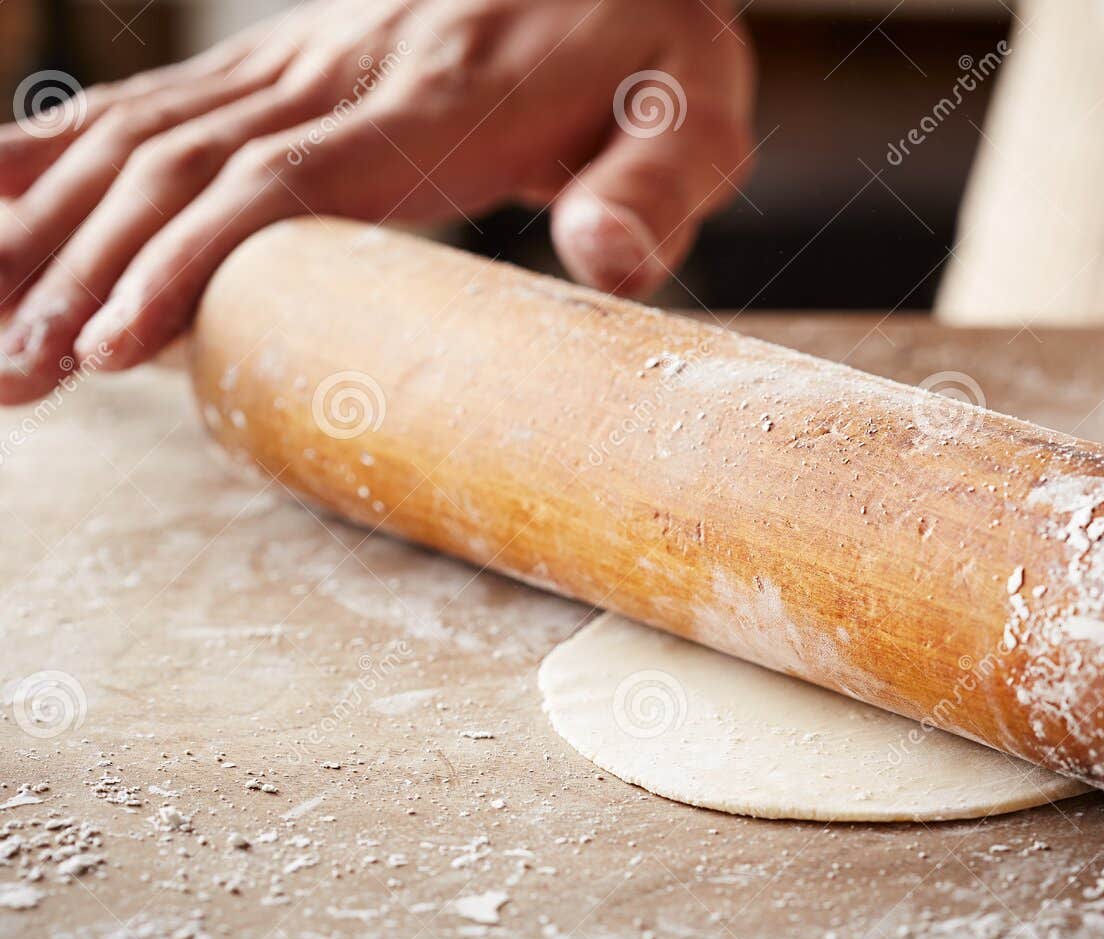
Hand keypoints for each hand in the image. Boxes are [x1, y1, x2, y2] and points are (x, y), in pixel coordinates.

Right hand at [0, 0, 753, 403]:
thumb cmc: (653, 51)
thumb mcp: (690, 114)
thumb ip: (650, 187)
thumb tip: (607, 259)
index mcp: (431, 107)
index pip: (280, 184)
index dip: (186, 261)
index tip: (109, 344)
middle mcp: (339, 77)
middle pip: (179, 169)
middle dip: (82, 271)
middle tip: (13, 376)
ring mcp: (299, 65)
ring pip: (142, 137)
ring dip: (50, 227)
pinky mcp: (285, 68)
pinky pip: (154, 104)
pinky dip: (61, 152)